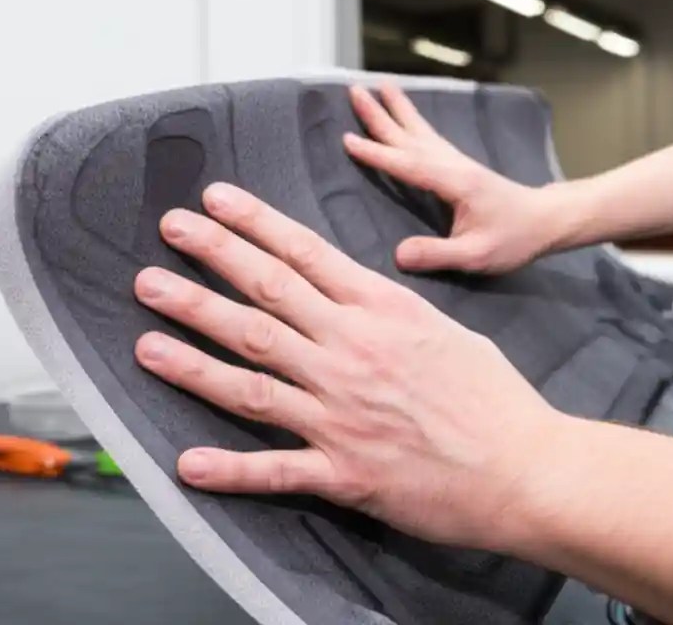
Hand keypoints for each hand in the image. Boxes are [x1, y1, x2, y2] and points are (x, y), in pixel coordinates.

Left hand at [133, 182, 564, 551]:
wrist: (527, 467)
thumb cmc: (494, 397)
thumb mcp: (445, 329)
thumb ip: (390, 309)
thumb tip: (353, 288)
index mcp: (381, 312)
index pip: (303, 255)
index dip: (251, 224)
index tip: (211, 200)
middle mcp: (352, 353)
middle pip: (265, 300)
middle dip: (207, 264)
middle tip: (164, 237)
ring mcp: (342, 413)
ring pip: (251, 375)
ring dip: (193, 353)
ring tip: (145, 333)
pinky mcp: (345, 472)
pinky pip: (275, 470)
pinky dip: (229, 470)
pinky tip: (186, 465)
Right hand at [344, 82, 559, 273]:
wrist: (544, 221)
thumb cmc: (513, 239)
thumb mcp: (475, 256)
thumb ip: (436, 255)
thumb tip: (397, 254)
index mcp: (454, 183)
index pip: (408, 165)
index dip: (378, 154)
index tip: (348, 140)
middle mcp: (453, 165)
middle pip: (409, 136)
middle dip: (380, 115)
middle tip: (354, 91)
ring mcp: (456, 162)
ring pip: (419, 131)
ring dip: (396, 110)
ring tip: (378, 86)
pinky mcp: (458, 165)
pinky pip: (428, 137)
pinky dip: (412, 122)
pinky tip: (406, 115)